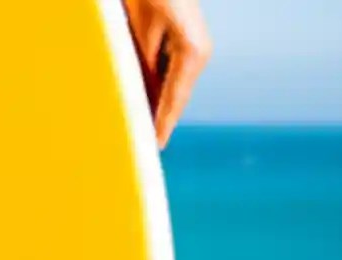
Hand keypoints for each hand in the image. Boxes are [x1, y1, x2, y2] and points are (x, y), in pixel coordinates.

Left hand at [123, 0, 212, 148]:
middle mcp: (199, 53)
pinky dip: (158, 91)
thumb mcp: (142, 30)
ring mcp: (196, 49)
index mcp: (192, 52)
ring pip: (173, 88)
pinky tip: (145, 104)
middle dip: (160, 120)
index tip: (154, 146)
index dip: (163, 124)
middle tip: (144, 147)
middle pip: (176, 97)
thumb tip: (143, 97)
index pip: (175, 98)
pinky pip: (171, 76)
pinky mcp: (188, 45)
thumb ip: (145, 63)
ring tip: (143, 133)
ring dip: (158, 108)